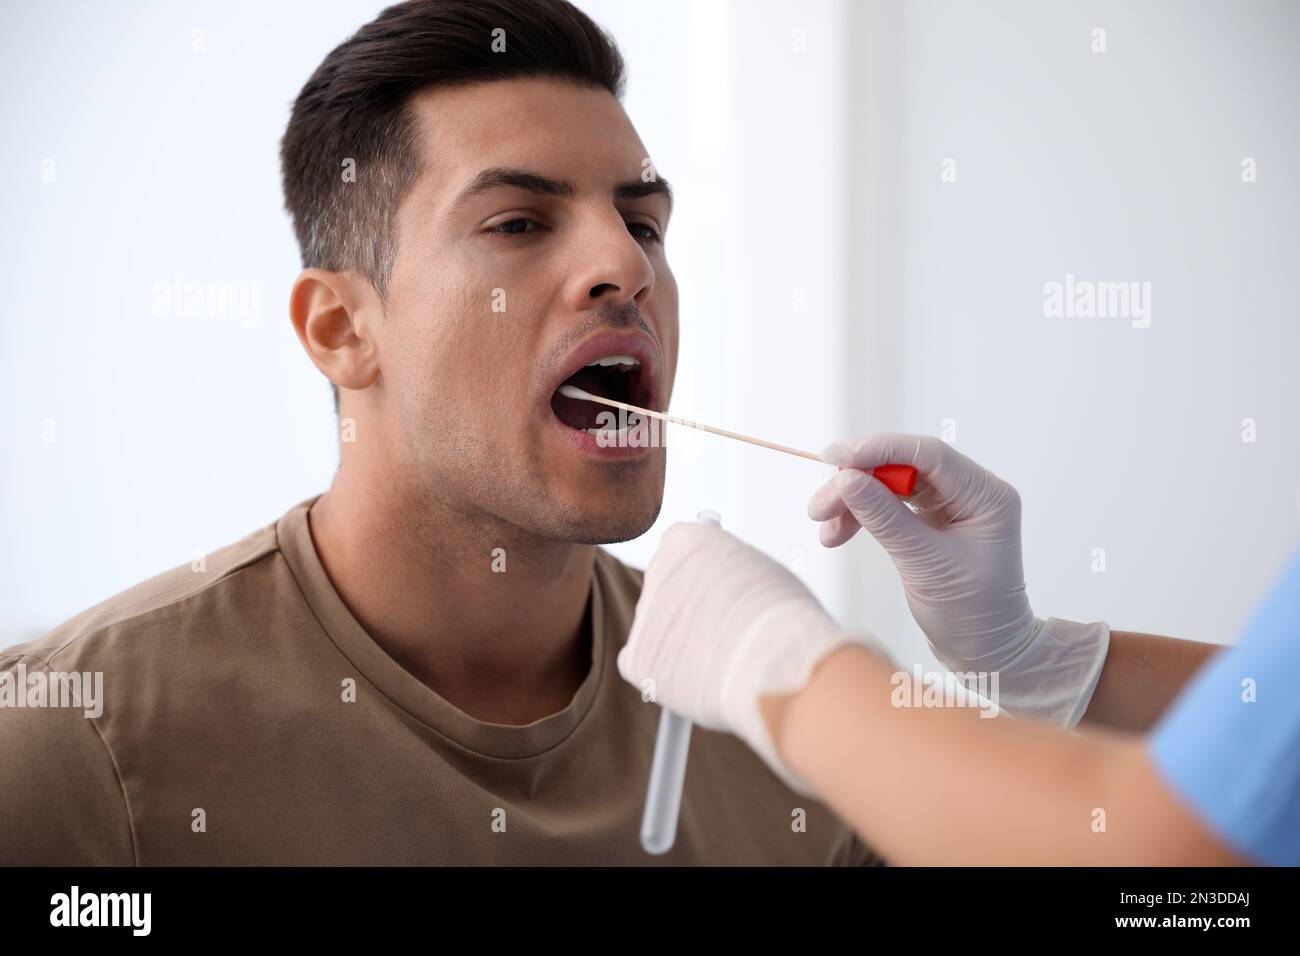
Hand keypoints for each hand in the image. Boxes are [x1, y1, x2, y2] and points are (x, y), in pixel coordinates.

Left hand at [618, 521, 888, 794]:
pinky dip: (669, 678)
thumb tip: (725, 582)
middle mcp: (656, 572)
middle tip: (724, 634)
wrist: (778, 665)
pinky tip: (703, 679)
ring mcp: (643, 617)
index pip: (680, 554)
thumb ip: (729, 571)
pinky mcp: (637, 661)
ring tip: (726, 660)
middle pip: (667, 594)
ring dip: (684, 646)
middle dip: (690, 614)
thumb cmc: (782, 620)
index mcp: (685, 540)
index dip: (703, 579)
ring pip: (661, 633)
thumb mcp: (761, 572)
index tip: (719, 594)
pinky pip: (647, 669)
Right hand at [808, 434, 1108, 725]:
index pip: (927, 454)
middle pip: (903, 466)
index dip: (878, 450)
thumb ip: (886, 518)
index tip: (834, 457)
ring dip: (853, 500)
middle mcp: (969, 491)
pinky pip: (888, 505)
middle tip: (818, 507)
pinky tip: (837, 534)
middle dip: (857, 481)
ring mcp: (949, 505)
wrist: (986, 652)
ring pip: (890, 484)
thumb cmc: (971, 613)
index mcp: (985, 495)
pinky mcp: (930, 520)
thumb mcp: (926, 565)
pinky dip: (860, 516)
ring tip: (824, 526)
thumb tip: (845, 478)